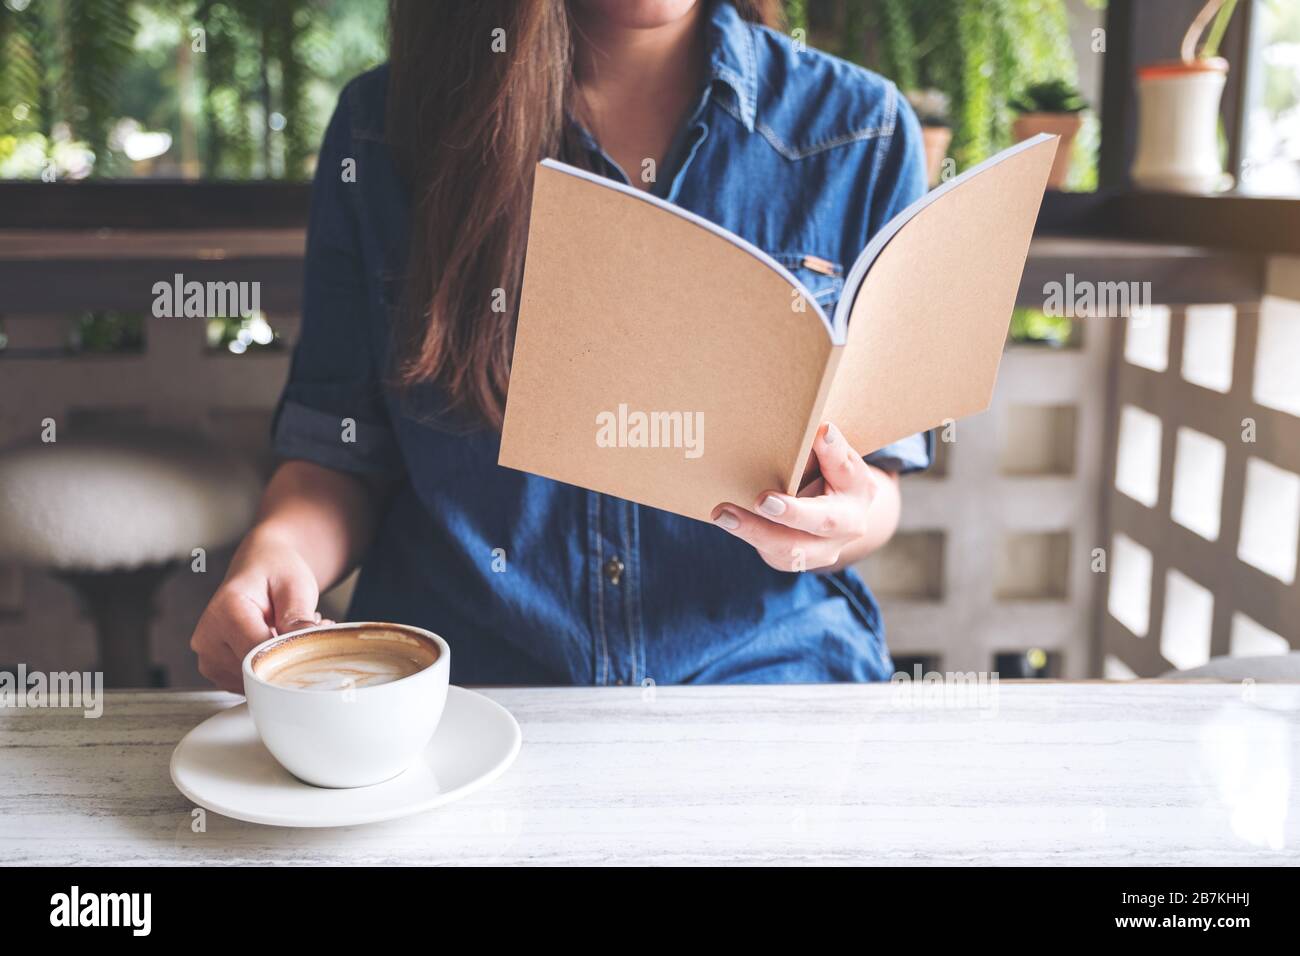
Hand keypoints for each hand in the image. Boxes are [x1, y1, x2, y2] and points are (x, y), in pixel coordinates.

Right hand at [189, 528, 330, 692]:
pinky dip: (266, 670)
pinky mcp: (214, 669)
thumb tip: (302, 648)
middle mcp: (208, 638)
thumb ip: (298, 617)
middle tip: (308, 632)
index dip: (292, 654)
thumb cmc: (276, 571)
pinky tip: (275, 645)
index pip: (260, 655)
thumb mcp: (295, 585)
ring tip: (289, 634)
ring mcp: (207, 656)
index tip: (315, 639)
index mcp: (225, 612)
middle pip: (256, 671)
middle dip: (288, 659)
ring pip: (252, 682)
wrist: (260, 566)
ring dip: (278, 665)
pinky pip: (246, 683)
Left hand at [710, 422, 885, 572]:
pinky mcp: (793, 560)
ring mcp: (821, 551)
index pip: (847, 468)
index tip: (820, 432)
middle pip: (823, 521)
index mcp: (859, 490)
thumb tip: (819, 429)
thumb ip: (826, 448)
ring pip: (791, 548)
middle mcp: (847, 527)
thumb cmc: (830, 477)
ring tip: (723, 514)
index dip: (834, 451)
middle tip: (763, 500)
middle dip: (793, 512)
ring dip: (755, 531)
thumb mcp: (834, 459)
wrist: (834, 517)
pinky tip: (725, 520)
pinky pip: (771, 552)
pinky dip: (747, 535)